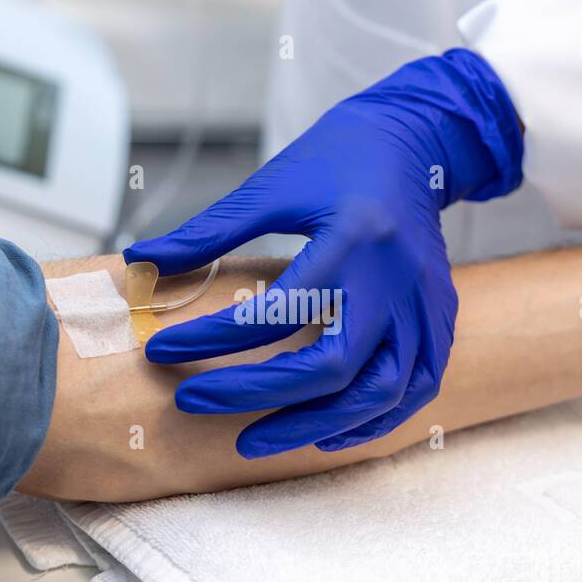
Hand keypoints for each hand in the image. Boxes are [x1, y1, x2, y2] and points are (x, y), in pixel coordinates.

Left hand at [124, 50, 522, 458]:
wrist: (419, 140)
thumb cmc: (340, 158)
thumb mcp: (273, 184)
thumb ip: (209, 231)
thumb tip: (141, 262)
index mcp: (353, 238)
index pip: (278, 310)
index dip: (214, 339)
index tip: (162, 351)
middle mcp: (396, 280)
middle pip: (333, 368)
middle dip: (258, 396)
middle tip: (194, 403)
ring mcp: (426, 304)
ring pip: (380, 392)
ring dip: (315, 425)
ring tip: (253, 441)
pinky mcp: (440, 317)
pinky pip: (416, 389)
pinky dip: (372, 420)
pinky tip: (325, 434)